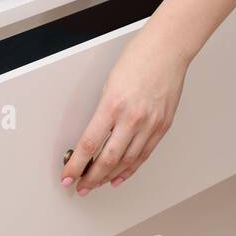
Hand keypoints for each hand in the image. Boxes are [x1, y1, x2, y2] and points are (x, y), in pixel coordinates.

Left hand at [59, 28, 188, 195]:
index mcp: (113, 104)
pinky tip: (120, 176)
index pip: (89, 144)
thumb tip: (95, 136)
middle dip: (91, 178)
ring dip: (109, 177)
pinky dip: (130, 169)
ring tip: (97, 184)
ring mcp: (149, 124)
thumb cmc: (138, 58)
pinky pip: (144, 155)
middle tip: (81, 186)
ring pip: (126, 162)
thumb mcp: (110, 83)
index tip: (67, 175)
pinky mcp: (162, 126)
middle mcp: (132, 118)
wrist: (167, 49)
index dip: (76, 165)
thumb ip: (104, 112)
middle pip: (107, 159)